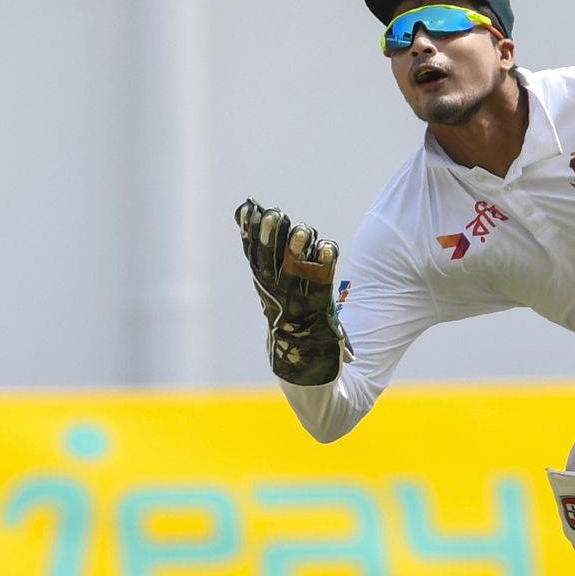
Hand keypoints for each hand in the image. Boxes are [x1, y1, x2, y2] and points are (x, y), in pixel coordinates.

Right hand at [235, 198, 353, 384]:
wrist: (305, 368)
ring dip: (298, 251)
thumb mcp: (273, 283)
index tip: (251, 207)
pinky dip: (325, 266)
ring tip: (303, 230)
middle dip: (271, 238)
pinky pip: (322, 287)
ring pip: (295, 274)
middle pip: (270, 262)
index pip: (253, 254)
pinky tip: (328, 247)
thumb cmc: (290, 315)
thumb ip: (265, 248)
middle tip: (274, 214)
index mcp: (263, 287)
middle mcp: (276, 296)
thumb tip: (246, 210)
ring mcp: (297, 306)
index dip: (251, 231)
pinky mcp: (321, 315)